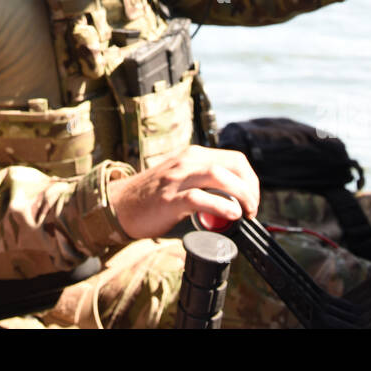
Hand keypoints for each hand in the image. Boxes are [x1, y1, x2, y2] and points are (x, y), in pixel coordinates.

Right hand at [107, 145, 259, 239]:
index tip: (252, 199)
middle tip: (252, 209)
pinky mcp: (169, 198)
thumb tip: (232, 199)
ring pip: (220, 176)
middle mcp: (186, 161)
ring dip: (242, 194)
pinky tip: (231, 214)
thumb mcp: (179, 177)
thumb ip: (202, 180)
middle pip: (233, 165)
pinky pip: (200, 197)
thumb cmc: (151, 196)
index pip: (235, 159)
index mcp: (192, 155)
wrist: (118, 205)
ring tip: (246, 212)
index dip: (251, 179)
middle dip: (251, 187)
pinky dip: (221, 206)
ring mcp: (177, 179)